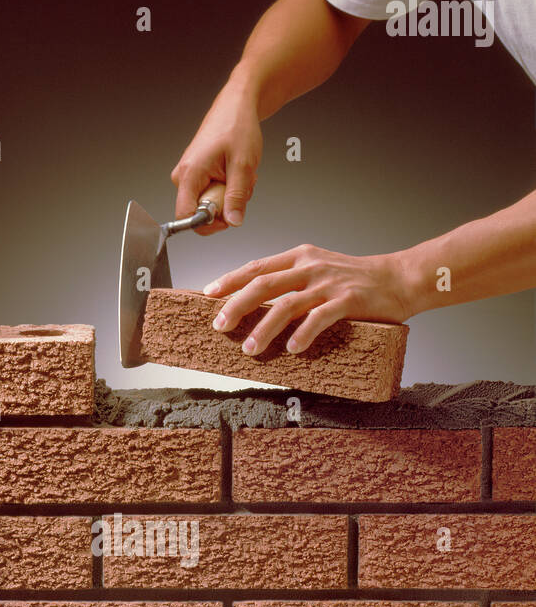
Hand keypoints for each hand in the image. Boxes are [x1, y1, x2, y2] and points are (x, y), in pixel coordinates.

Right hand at [171, 75, 262, 233]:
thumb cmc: (237, 127)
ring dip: (229, 196)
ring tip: (239, 174)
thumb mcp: (243, 165)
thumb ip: (237, 197)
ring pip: (209, 204)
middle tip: (241, 184)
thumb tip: (233, 221)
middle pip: (200, 213)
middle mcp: (184, 177)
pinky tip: (234, 172)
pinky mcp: (196, 175)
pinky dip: (227, 188)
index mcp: (190, 174)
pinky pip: (211, 195)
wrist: (236, 107)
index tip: (227, 217)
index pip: (186, 217)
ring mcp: (189, 176)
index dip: (207, 224)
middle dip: (226, 206)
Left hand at [204, 244, 411, 351]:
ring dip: (264, 329)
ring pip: (287, 305)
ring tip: (250, 349)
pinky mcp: (348, 301)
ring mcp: (328, 284)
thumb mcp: (318, 271)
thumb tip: (256, 302)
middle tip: (219, 325)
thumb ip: (290, 282)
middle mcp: (310, 267)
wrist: (398, 279)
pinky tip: (292, 349)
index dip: (230, 280)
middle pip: (264, 284)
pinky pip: (320, 318)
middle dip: (237, 305)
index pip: (257, 266)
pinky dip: (303, 334)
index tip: (208, 294)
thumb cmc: (355, 280)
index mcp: (299, 257)